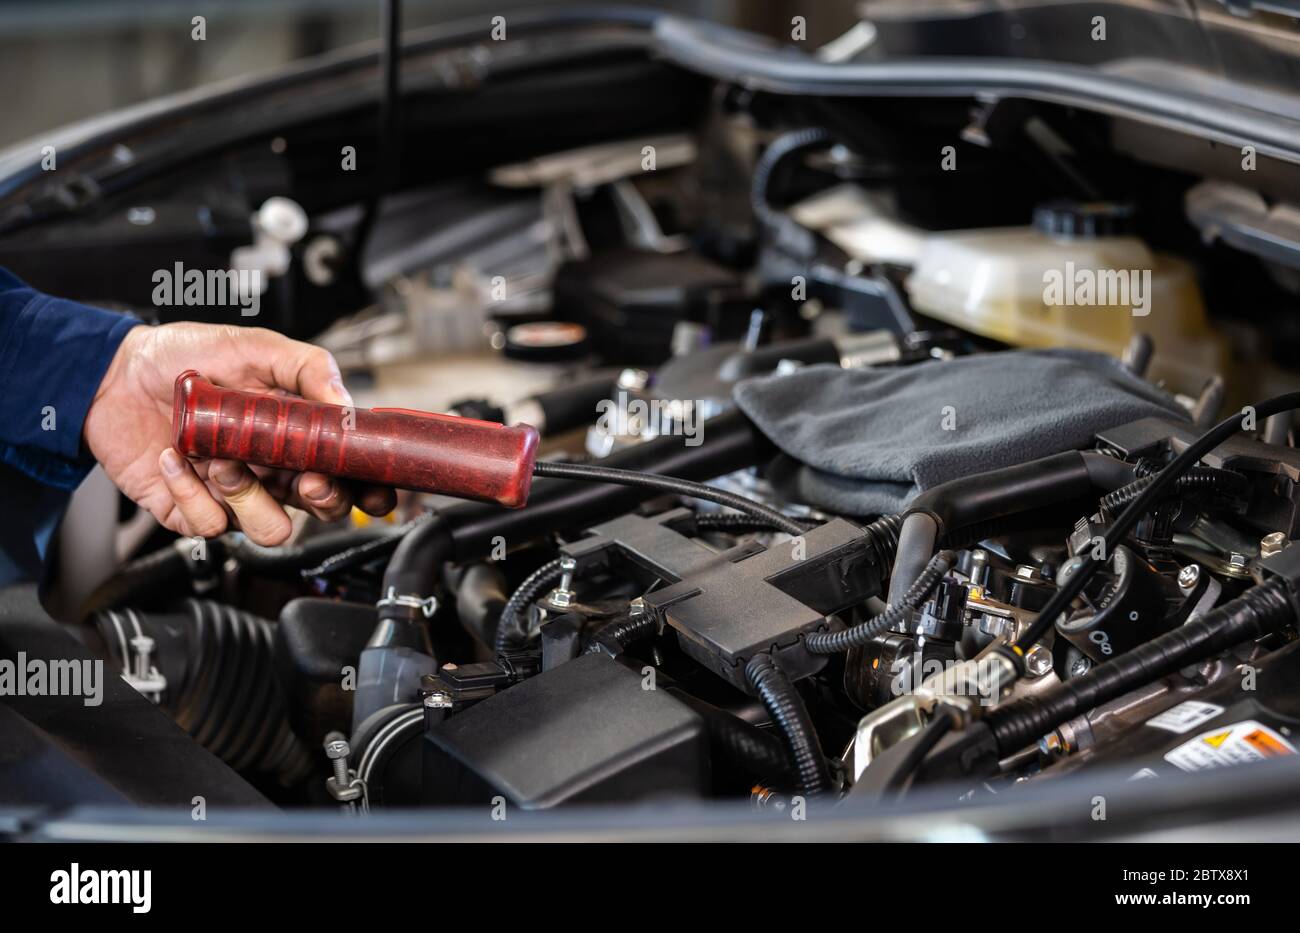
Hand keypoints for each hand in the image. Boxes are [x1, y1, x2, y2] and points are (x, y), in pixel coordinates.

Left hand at [84, 322, 396, 544]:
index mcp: (299, 437)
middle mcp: (274, 470)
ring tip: (222, 460)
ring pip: (271, 530)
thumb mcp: (256, 346)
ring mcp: (235, 493)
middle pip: (323, 511)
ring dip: (248, 496)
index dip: (367, 490)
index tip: (370, 490)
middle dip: (321, 499)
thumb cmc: (184, 357)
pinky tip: (175, 457)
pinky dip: (189, 491)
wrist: (114, 374)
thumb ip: (310, 368)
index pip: (349, 475)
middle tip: (305, 477)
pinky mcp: (192, 509)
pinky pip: (209, 525)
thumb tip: (346, 405)